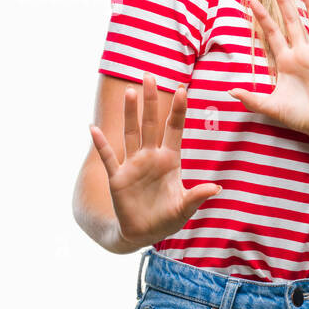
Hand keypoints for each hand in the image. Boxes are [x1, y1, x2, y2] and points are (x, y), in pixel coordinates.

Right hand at [88, 72, 222, 249]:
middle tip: (150, 76)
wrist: (143, 233)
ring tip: (131, 92)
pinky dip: (101, 144)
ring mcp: (133, 165)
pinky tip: (93, 128)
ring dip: (130, 113)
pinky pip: (108, 157)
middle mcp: (151, 157)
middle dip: (151, 101)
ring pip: (131, 133)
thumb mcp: (184, 208)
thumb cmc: (166, 219)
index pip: (175, 130)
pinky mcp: (117, 178)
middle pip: (151, 123)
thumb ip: (197, 196)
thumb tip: (215, 188)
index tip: (183, 89)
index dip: (178, 111)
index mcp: (170, 161)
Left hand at [228, 0, 308, 142]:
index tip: (252, 0)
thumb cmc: (297, 116)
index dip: (263, 17)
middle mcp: (300, 54)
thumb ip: (253, 99)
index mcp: (284, 61)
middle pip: (291, 22)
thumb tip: (230, 91)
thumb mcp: (271, 107)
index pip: (272, 33)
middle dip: (284, 3)